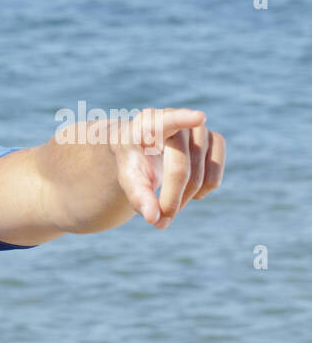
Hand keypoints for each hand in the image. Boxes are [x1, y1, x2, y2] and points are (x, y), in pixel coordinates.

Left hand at [107, 107, 225, 228]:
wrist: (143, 149)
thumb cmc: (132, 162)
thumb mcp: (127, 177)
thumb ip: (137, 196)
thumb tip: (154, 218)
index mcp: (148, 124)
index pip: (167, 120)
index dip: (184, 118)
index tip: (199, 118)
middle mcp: (177, 120)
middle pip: (180, 168)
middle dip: (170, 200)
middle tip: (159, 224)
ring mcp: (200, 129)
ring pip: (200, 177)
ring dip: (184, 200)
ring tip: (167, 204)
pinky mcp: (215, 140)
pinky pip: (215, 176)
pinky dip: (202, 192)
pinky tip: (186, 191)